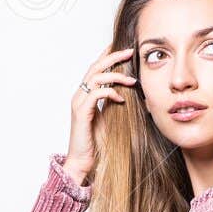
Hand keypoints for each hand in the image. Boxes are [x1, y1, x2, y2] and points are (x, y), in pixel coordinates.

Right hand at [64, 45, 137, 185]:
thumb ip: (114, 105)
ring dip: (116, 75)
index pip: (96, 68)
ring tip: (133, 80)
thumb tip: (131, 94)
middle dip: (113, 56)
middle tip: (130, 51)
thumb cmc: (95, 144)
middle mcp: (80, 95)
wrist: (82, 163)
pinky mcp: (82, 112)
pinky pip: (97, 94)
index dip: (108, 56)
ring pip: (96, 77)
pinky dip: (111, 93)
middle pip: (96, 66)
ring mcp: (79, 103)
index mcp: (85, 95)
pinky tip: (122, 99)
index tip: (124, 49)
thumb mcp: (109, 119)